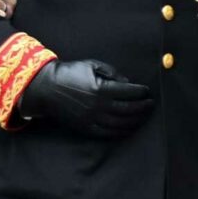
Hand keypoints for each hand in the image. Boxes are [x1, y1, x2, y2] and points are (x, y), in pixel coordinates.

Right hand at [20, 58, 153, 137]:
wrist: (46, 88)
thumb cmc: (70, 73)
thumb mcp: (92, 65)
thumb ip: (112, 73)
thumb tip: (128, 83)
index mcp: (101, 89)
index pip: (129, 93)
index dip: (141, 92)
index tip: (147, 91)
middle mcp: (98, 106)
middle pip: (129, 110)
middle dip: (143, 107)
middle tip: (151, 104)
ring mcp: (92, 119)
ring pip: (121, 124)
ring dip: (136, 120)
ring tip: (144, 116)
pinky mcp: (86, 128)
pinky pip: (108, 133)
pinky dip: (122, 132)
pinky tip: (129, 128)